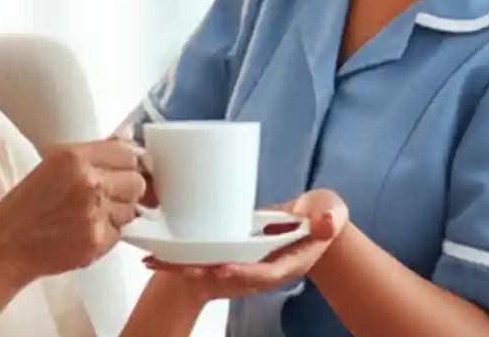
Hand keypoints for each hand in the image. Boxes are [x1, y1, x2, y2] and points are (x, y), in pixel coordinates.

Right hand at [0, 139, 146, 280]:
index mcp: (74, 157)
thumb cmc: (26, 206)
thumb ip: (91, 157)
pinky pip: (120, 233)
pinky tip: (86, 232)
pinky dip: (108, 233)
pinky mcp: (97, 241)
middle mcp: (89, 182)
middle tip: (110, 195)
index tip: (125, 170)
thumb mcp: (52, 165)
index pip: (127, 153)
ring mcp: (95, 214)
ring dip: (118, 212)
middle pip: (136, 181)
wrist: (6, 245)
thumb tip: (129, 151)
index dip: (127, 163)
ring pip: (131, 210)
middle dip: (127, 189)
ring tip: (91, 215)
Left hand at [143, 189, 348, 300]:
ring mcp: (250, 262)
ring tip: (157, 261)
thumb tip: (325, 223)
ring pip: (215, 269)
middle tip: (176, 267)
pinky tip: (162, 254)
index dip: (244, 272)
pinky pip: (211, 258)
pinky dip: (187, 257)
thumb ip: (329, 217)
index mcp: (287, 263)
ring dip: (187, 267)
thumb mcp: (331, 211)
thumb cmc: (324, 214)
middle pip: (231, 276)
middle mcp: (265, 268)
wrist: (317, 222)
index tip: (224, 269)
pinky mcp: (238, 252)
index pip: (264, 273)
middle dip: (204, 273)